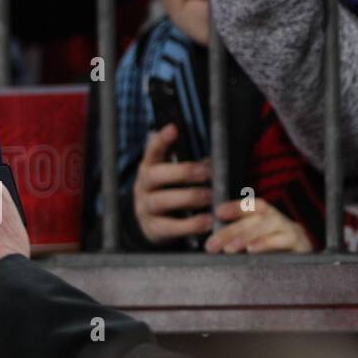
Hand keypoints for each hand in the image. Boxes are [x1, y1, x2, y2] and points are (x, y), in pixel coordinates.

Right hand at [132, 124, 212, 244]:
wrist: (153, 224)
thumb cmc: (171, 193)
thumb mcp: (175, 178)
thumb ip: (192, 168)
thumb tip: (215, 160)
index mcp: (150, 168)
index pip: (152, 152)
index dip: (161, 140)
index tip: (173, 128)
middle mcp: (143, 187)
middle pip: (155, 176)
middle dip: (182, 172)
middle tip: (206, 172)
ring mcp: (145, 208)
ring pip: (160, 201)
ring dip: (187, 197)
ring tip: (209, 197)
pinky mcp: (153, 229)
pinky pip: (169, 227)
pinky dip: (190, 225)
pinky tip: (207, 221)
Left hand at [205, 197, 313, 253]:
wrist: (309, 274)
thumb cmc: (277, 260)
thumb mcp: (258, 248)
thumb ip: (240, 242)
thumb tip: (214, 243)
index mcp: (270, 219)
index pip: (254, 206)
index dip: (236, 206)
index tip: (218, 212)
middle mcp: (281, 221)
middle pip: (256, 217)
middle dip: (232, 229)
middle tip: (213, 244)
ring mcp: (293, 231)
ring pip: (268, 225)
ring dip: (246, 235)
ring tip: (229, 248)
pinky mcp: (302, 245)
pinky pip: (283, 240)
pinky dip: (266, 243)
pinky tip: (251, 250)